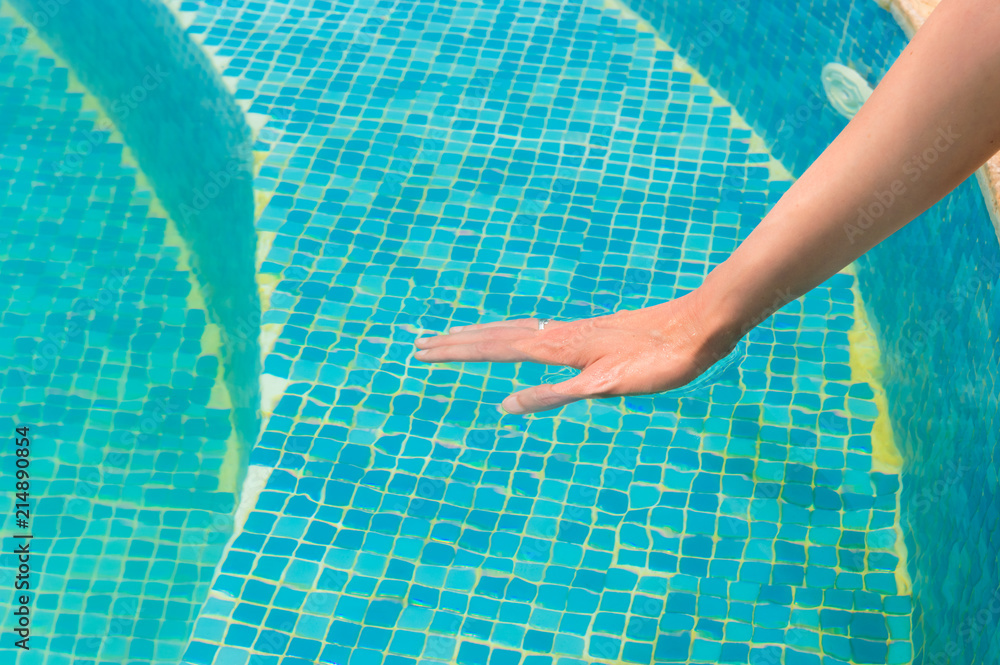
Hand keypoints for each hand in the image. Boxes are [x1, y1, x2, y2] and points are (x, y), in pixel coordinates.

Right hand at [412, 292, 739, 414]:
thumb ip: (554, 395)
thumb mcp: (605, 387)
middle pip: (496, 336)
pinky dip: (510, 336)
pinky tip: (519, 340)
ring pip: (514, 332)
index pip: (493, 348)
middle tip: (419, 344)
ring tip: (455, 338)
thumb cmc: (658, 361)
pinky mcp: (591, 335)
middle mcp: (559, 335)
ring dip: (480, 336)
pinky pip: (535, 333)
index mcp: (557, 347)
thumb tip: (504, 406)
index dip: (456, 352)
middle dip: (457, 342)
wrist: (697, 327)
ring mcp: (574, 333)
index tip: (421, 352)